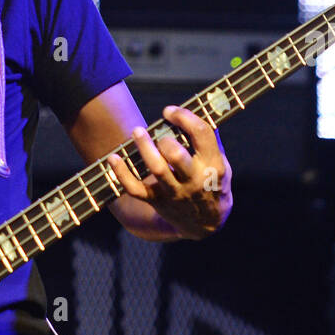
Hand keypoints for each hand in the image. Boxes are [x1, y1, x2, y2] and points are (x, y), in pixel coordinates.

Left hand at [107, 105, 232, 239]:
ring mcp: (174, 192)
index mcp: (214, 165)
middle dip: (165, 139)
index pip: (201, 134)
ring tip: (137, 131)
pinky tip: (112, 158)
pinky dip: (121, 173)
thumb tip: (196, 110)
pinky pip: (135, 189)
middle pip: (177, 155)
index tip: (170, 111)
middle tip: (159, 132)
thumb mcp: (221, 163)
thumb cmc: (212, 183)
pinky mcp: (157, 201)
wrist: (205, 223)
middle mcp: (194, 179)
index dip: (184, 117)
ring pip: (157, 169)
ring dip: (144, 148)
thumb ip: (210, 140)